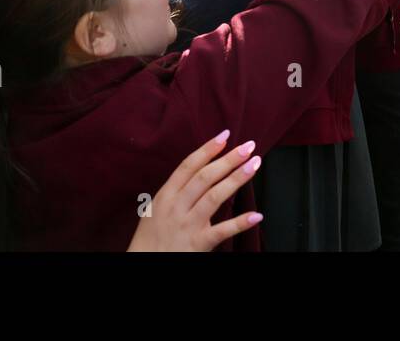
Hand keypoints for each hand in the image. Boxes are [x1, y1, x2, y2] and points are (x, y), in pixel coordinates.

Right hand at [126, 131, 262, 250]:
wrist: (143, 264)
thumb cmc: (152, 236)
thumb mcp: (156, 208)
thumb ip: (177, 191)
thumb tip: (198, 170)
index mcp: (166, 195)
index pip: (189, 166)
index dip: (207, 149)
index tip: (225, 136)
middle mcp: (176, 206)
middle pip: (205, 177)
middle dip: (228, 159)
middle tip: (248, 146)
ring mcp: (187, 225)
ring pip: (214, 197)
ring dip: (236, 179)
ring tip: (254, 165)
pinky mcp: (198, 244)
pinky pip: (222, 231)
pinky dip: (240, 223)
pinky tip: (256, 215)